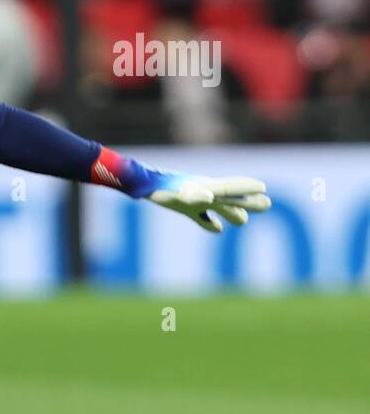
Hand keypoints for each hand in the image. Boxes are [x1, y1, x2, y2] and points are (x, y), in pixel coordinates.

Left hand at [144, 171, 271, 232]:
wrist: (145, 185)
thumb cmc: (157, 188)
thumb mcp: (168, 193)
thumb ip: (189, 196)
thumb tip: (207, 196)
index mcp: (203, 187)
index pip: (229, 188)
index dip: (246, 188)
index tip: (262, 187)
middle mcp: (204, 192)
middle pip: (230, 198)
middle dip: (247, 201)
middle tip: (267, 203)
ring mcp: (197, 201)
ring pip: (221, 207)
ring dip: (233, 213)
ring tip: (246, 216)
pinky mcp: (187, 209)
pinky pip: (202, 218)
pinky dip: (209, 224)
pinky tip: (218, 229)